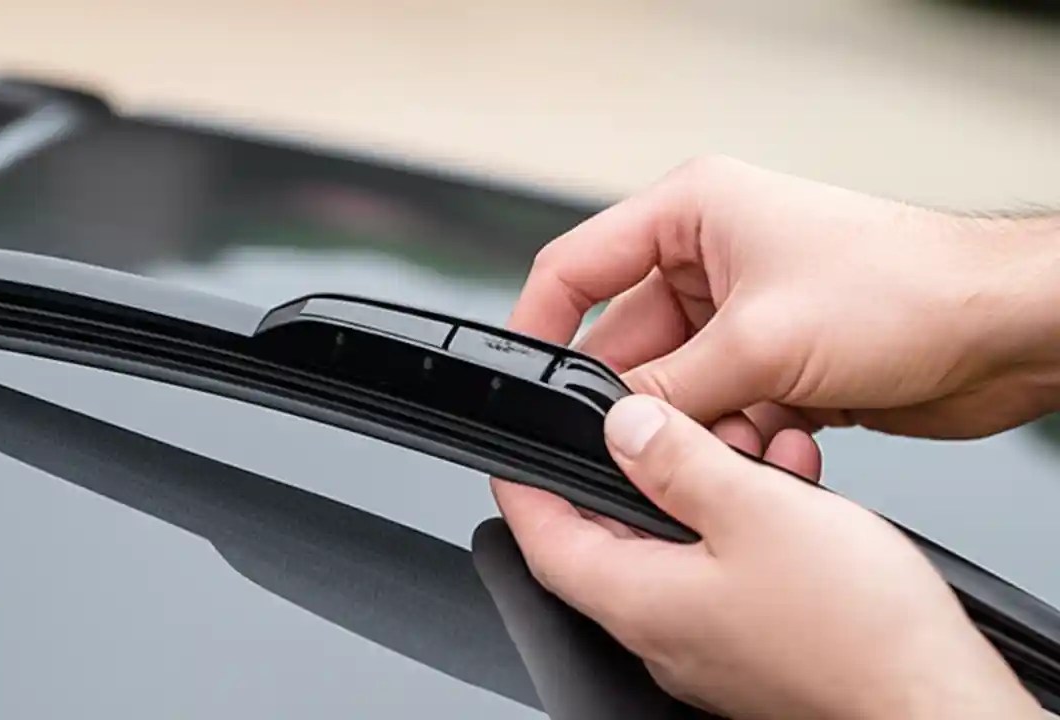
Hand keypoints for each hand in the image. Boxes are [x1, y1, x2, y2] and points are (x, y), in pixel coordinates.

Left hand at [495, 395, 1041, 718]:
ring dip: (702, 487)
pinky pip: (724, 571)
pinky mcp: (753, 647)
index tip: (515, 452)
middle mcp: (663, 634)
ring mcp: (708, 646)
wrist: (935, 703)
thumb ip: (678, 463)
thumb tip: (624, 428)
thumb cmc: (859, 631)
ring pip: (677, 547)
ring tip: (747, 445)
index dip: (524, 488)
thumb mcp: (756, 511)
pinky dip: (742, 522)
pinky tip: (786, 487)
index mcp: (641, 603)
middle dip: (636, 470)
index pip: (544, 539)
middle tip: (658, 424)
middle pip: (610, 539)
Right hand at [512, 156, 1059, 439]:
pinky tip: (778, 442)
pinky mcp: (772, 358)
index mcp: (693, 214)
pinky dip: (737, 435)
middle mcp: (711, 258)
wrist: (1006, 333)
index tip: (522, 379)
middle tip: (649, 441)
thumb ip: (669, 390)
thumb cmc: (909, 287)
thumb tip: (608, 426)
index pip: (578, 267)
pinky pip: (719, 408)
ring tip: (743, 437)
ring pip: (675, 387)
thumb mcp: (761, 342)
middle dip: (643, 400)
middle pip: (628, 341)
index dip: (541, 324)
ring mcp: (742, 312)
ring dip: (699, 426)